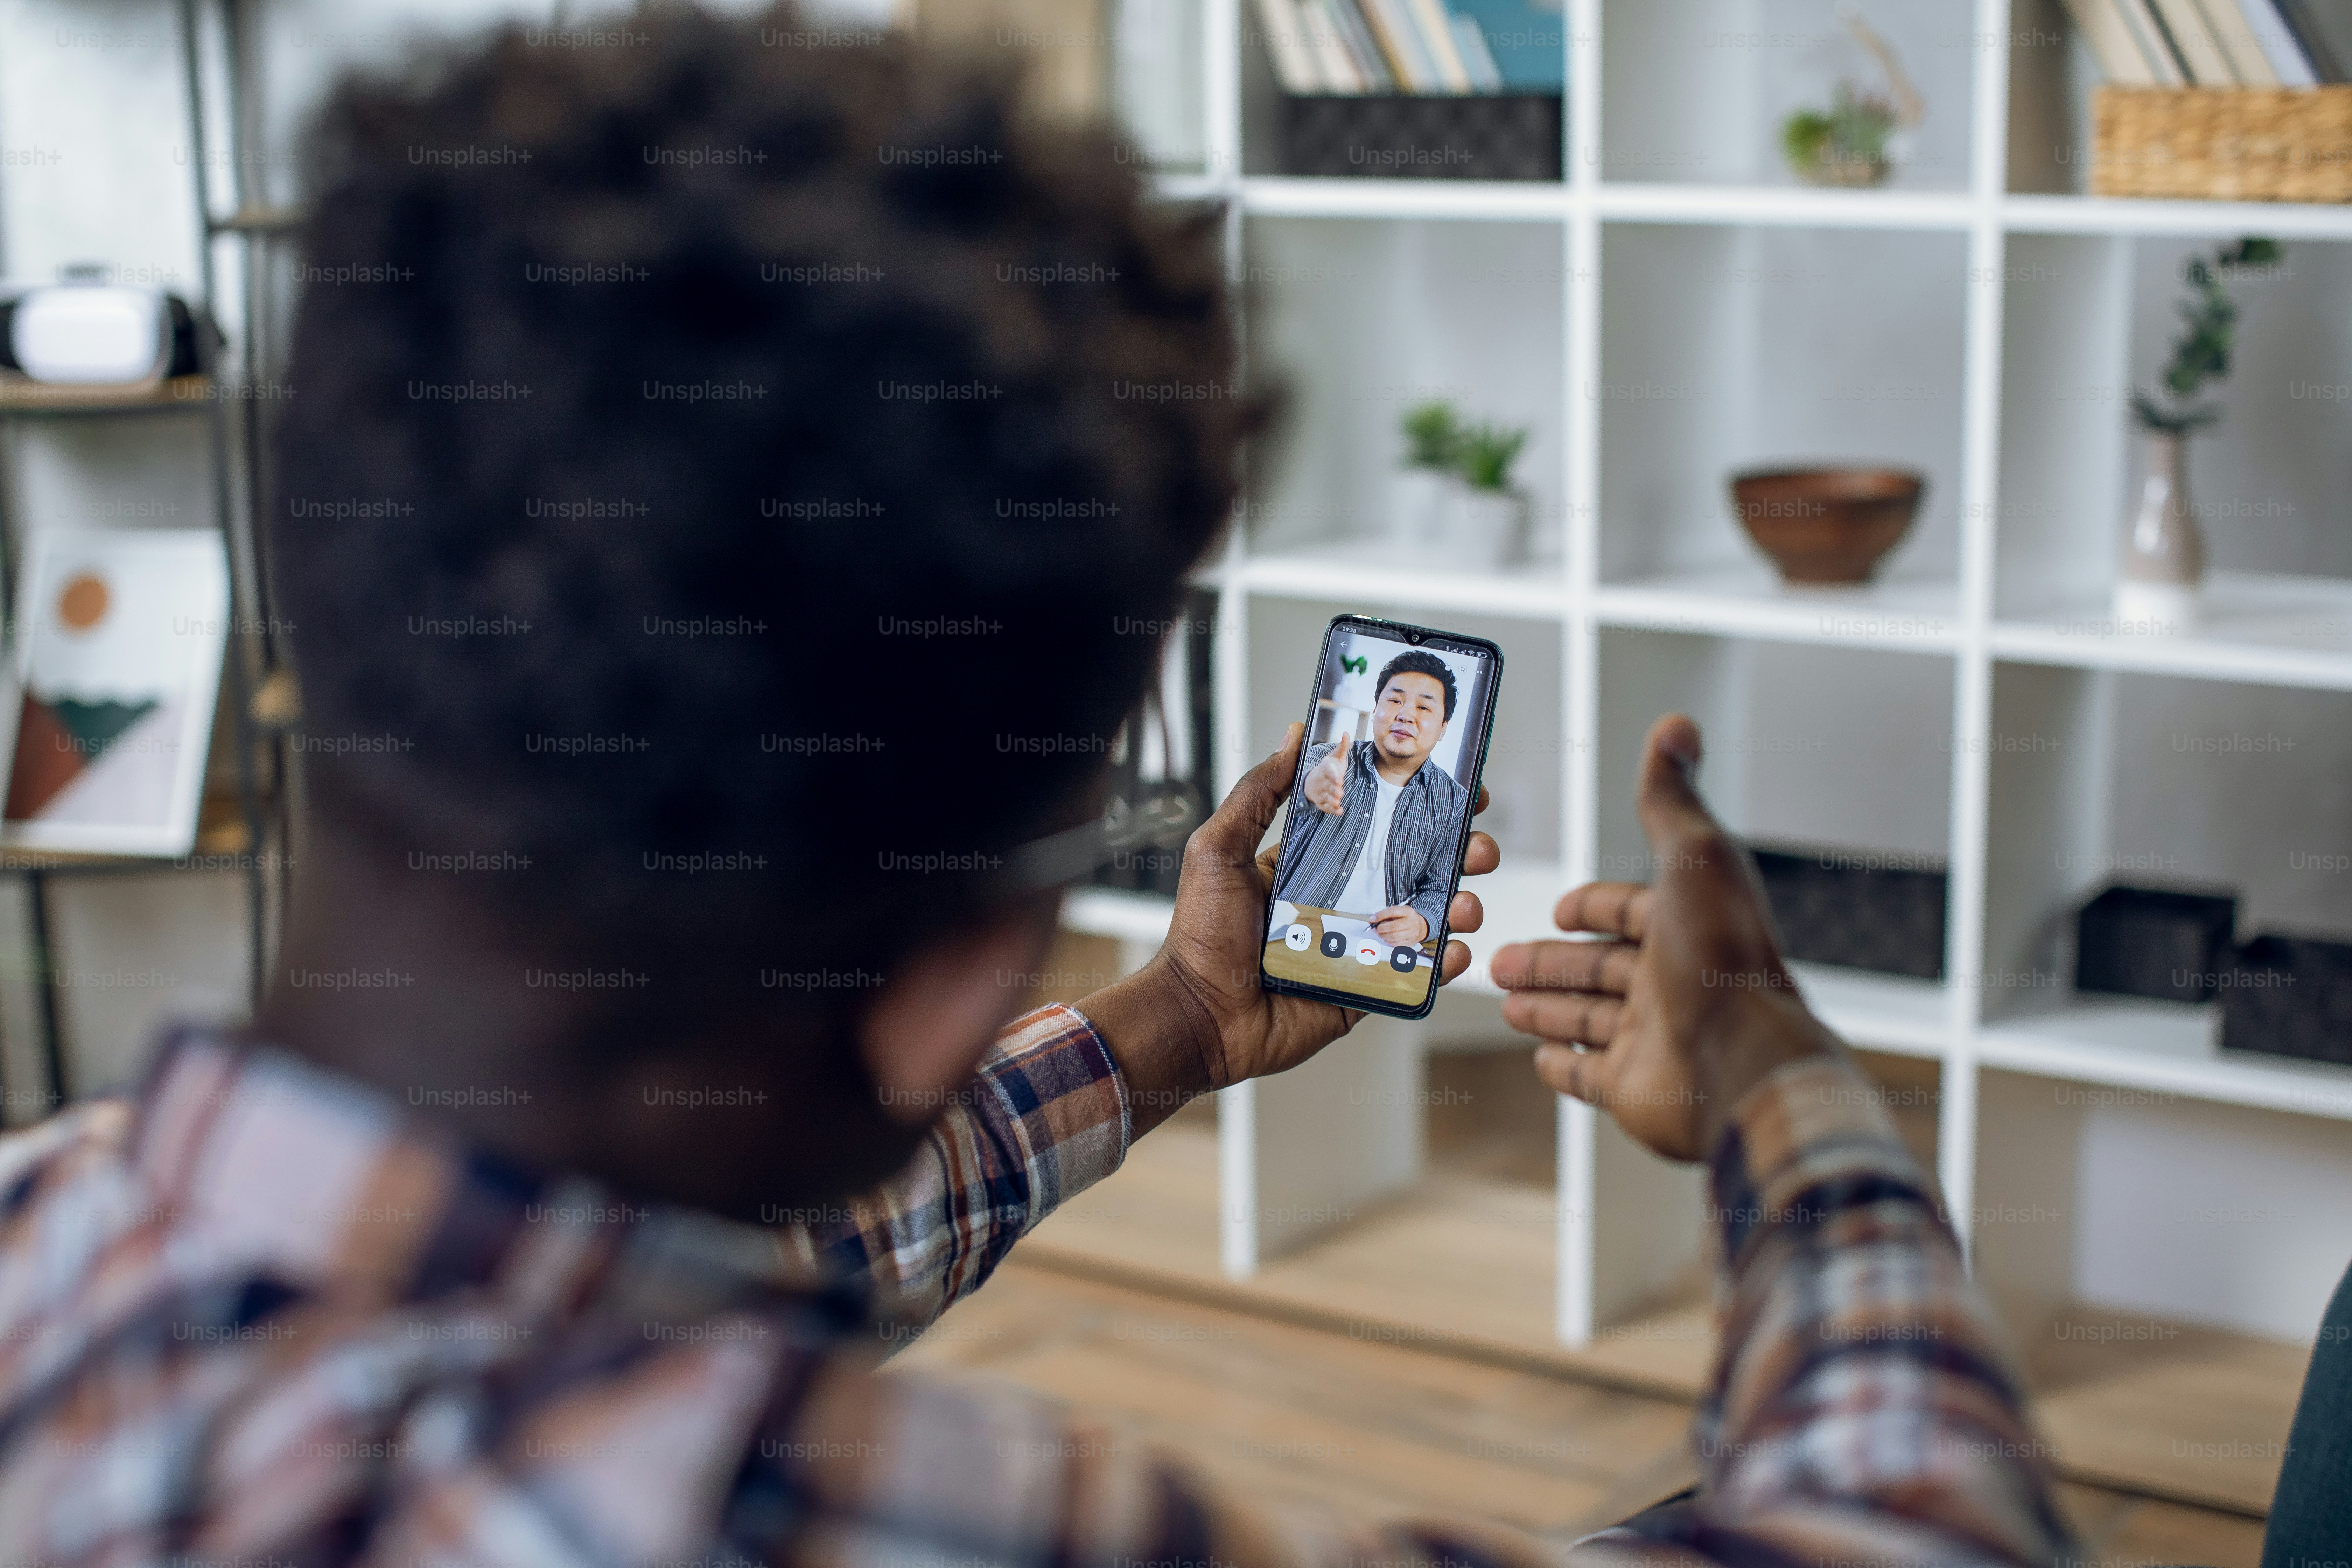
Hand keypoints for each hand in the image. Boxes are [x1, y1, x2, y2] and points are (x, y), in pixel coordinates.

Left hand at [1081, 723, 1497, 1134]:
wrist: (1198, 1016)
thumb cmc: (1201, 934)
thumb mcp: (1219, 848)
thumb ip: (1258, 792)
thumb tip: (1294, 737)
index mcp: (1311, 864)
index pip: (1377, 825)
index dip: (1418, 805)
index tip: (1457, 789)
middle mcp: (1341, 901)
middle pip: (1415, 867)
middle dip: (1457, 852)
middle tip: (1477, 847)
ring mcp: (1358, 946)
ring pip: (1426, 919)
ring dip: (1458, 905)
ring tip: (1464, 903)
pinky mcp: (1366, 990)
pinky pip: (1416, 974)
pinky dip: (1442, 961)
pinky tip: (1451, 949)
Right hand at [1302, 730, 1350, 813]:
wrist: (1313, 781)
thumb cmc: (1328, 768)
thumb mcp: (1335, 756)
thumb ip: (1342, 747)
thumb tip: (1346, 733)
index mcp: (1325, 769)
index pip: (1327, 771)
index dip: (1333, 775)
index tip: (1339, 779)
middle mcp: (1321, 781)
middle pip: (1327, 786)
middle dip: (1333, 790)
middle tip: (1340, 792)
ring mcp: (1321, 792)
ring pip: (1326, 797)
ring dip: (1332, 800)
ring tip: (1338, 802)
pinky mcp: (1322, 802)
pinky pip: (1326, 807)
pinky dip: (1332, 810)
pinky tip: (1339, 812)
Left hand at [1369, 905, 1426, 945]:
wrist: (1420, 926)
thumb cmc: (1406, 918)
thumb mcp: (1399, 911)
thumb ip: (1386, 914)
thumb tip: (1373, 920)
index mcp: (1408, 911)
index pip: (1393, 911)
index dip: (1381, 915)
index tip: (1373, 919)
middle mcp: (1412, 922)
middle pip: (1393, 926)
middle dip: (1381, 928)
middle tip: (1375, 929)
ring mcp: (1412, 933)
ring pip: (1394, 937)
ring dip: (1383, 936)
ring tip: (1380, 933)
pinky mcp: (1410, 942)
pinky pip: (1396, 944)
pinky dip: (1388, 941)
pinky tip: (1386, 938)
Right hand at [1487, 715, 1840, 1161]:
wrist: (1744, 1060)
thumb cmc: (1723, 958)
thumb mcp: (1694, 857)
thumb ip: (1670, 798)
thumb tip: (1677, 725)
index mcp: (1686, 927)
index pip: (1632, 912)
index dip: (1594, 905)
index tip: (1560, 905)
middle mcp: (1673, 981)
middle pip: (1600, 966)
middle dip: (1550, 960)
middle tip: (1502, 960)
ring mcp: (1655, 1039)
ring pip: (1589, 1019)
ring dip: (1547, 1008)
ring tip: (1505, 1001)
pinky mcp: (1637, 1089)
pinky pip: (1593, 1077)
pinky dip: (1565, 1068)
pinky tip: (1542, 1057)